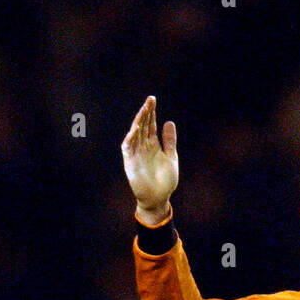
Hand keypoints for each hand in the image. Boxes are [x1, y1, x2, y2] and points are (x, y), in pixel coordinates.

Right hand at [121, 95, 178, 224]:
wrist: (158, 198)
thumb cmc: (165, 181)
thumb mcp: (171, 158)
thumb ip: (169, 141)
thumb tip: (169, 121)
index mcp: (153, 145)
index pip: (150, 125)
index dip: (151, 113)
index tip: (153, 100)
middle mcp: (143, 146)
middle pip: (143, 125)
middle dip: (145, 113)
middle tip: (149, 100)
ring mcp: (136, 153)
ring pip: (135, 133)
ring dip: (138, 122)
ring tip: (144, 110)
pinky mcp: (130, 162)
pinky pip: (128, 147)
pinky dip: (131, 138)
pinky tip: (135, 128)